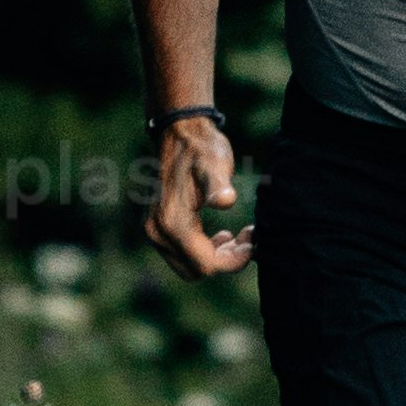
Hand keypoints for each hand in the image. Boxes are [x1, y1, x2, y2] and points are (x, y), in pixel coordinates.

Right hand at [145, 113, 253, 279]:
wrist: (179, 134)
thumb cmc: (202, 149)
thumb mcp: (215, 164)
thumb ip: (218, 184)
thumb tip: (225, 201)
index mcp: (172, 223)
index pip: (206, 265)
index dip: (233, 260)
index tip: (252, 240)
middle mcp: (157, 232)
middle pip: (196, 271)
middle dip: (224, 261)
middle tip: (246, 238)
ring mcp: (154, 232)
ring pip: (190, 267)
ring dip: (216, 257)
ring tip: (236, 236)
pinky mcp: (157, 230)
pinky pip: (183, 257)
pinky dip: (205, 252)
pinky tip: (222, 235)